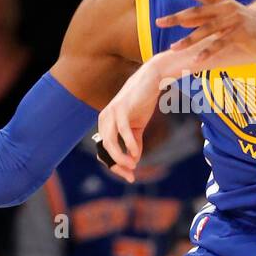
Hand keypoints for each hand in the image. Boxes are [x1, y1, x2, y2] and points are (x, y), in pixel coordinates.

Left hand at [96, 61, 165, 181]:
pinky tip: (135, 153)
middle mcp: (104, 120)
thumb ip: (134, 143)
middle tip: (131, 174)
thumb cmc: (142, 102)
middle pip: (106, 149)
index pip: (105, 150)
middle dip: (118, 165)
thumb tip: (134, 160)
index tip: (128, 175)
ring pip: (110, 142)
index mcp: (105, 124)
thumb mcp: (137, 127)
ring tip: (132, 165)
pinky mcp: (121, 109)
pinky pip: (122, 131)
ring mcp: (111, 113)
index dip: (115, 165)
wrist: (151, 80)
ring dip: (120, 157)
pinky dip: (128, 144)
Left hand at [159, 0, 255, 69]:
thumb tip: (183, 20)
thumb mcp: (224, 16)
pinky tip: (196, 61)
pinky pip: (219, 44)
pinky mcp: (239, 34)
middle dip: (176, 18)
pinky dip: (207, 52)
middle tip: (159, 22)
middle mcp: (224, 7)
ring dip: (188, 40)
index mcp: (220, 0)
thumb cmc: (245, 24)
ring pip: (205, 30)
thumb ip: (205, 17)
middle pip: (196, 12)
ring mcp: (232, 20)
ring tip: (174, 48)